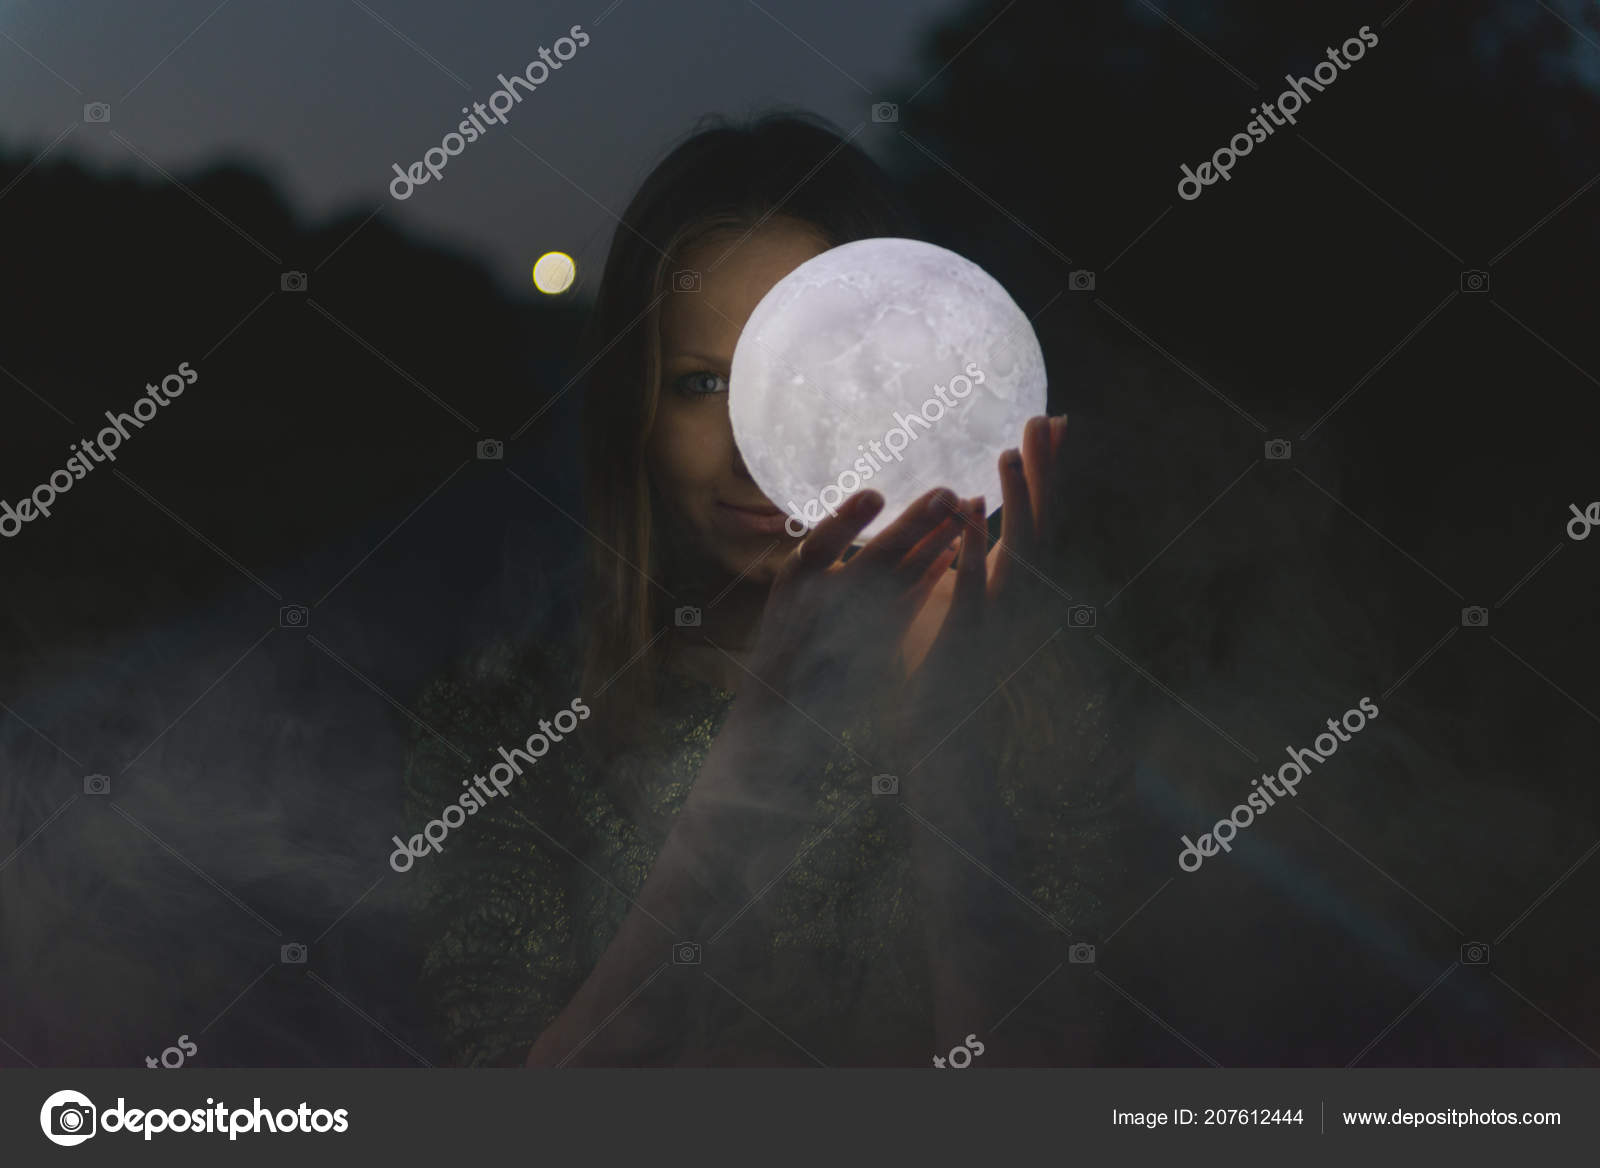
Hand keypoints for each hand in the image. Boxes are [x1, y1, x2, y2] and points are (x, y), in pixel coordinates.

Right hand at [732, 484, 966, 738]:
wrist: (792, 693)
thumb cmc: (793, 623)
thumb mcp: (796, 580)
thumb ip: (828, 543)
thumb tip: (872, 497)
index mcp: (799, 578)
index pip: (825, 542)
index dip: (849, 519)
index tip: (876, 495)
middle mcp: (829, 601)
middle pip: (879, 556)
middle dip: (917, 523)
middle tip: (949, 492)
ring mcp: (858, 624)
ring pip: (907, 577)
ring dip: (937, 544)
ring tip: (963, 511)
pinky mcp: (882, 641)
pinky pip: (915, 601)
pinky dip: (934, 573)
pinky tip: (952, 550)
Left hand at [901, 414, 1069, 678]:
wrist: (927, 722)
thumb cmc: (932, 652)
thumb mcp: (946, 587)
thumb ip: (958, 547)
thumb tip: (965, 501)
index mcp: (1010, 577)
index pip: (1037, 514)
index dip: (1045, 470)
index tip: (1050, 421)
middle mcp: (1014, 593)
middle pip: (1040, 522)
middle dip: (1043, 472)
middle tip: (1044, 420)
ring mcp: (996, 615)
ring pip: (1017, 550)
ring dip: (1017, 500)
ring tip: (1008, 454)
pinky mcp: (966, 634)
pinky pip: (973, 583)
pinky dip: (974, 543)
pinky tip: (970, 509)